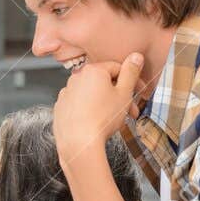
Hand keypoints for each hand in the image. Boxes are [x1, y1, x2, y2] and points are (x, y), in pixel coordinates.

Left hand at [52, 53, 145, 168]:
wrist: (79, 144)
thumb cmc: (102, 119)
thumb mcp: (124, 93)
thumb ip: (131, 73)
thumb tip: (135, 57)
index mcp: (92, 71)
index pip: (117, 68)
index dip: (131, 80)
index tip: (139, 91)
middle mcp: (76, 79)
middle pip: (104, 83)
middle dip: (120, 95)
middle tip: (131, 110)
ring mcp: (65, 94)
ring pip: (92, 95)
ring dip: (106, 104)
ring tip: (116, 120)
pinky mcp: (60, 109)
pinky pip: (79, 106)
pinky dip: (90, 111)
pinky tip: (97, 122)